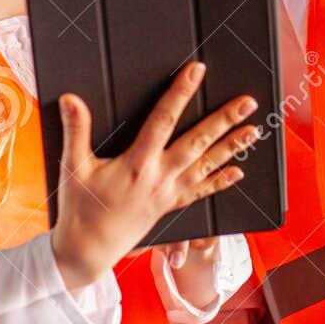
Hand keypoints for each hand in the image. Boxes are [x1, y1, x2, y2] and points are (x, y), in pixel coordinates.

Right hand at [51, 62, 257, 290]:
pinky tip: (237, 172)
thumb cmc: (79, 209)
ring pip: (206, 166)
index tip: (197, 71)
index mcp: (137, 163)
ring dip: (231, 148)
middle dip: (224, 121)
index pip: (164, 119)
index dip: (181, 93)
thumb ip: (76, 130)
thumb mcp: (73, 166)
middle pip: (198, 142)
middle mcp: (159, 177)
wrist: (87, 252)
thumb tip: (71, 99)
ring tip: (253, 131)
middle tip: (247, 103)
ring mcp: (168, 193)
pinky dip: (220, 182)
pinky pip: (200, 192)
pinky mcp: (169, 206)